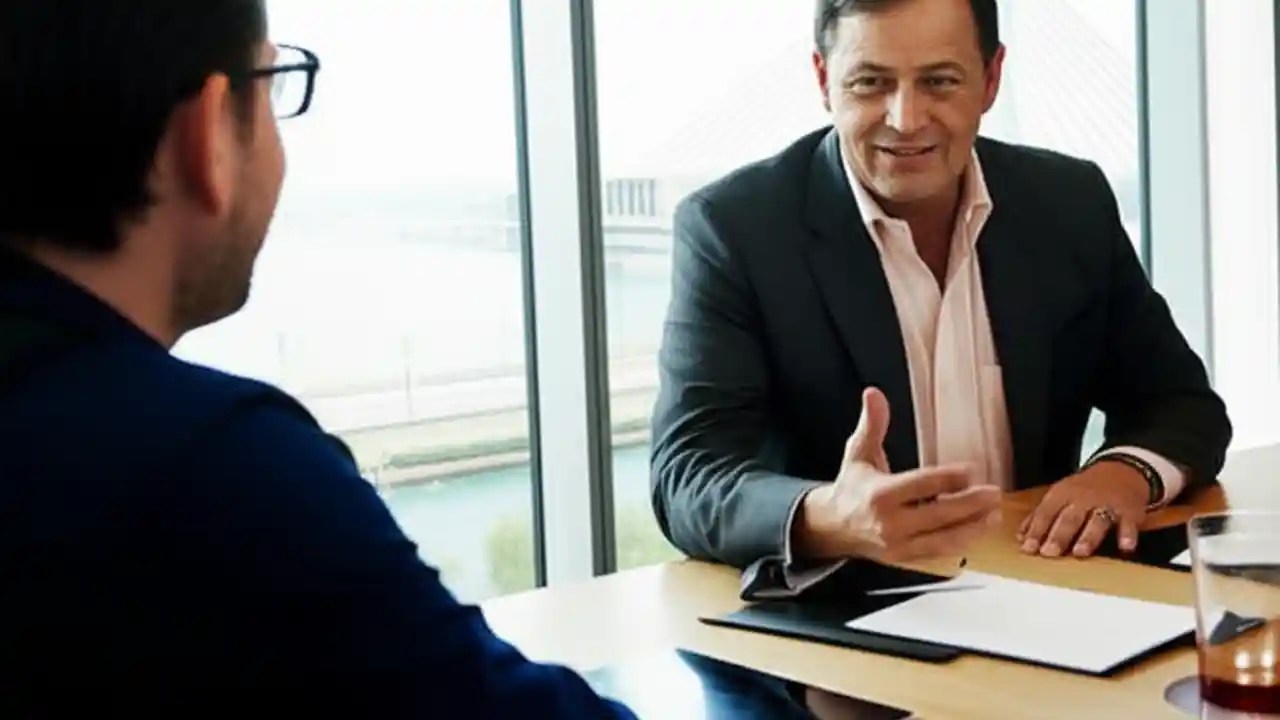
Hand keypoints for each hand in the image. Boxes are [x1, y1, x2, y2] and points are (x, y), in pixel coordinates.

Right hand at [794, 387, 1001, 562]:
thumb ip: (872, 424)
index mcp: (879, 494)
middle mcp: (889, 522)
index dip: (948, 478)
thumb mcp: (859, 453)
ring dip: (972, 528)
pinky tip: (977, 531)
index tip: (971, 470)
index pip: (921, 484)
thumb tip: (874, 394)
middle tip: (994, 493)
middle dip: (969, 505)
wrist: (833, 527)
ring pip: (942, 539)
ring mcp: (898, 544)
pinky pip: (937, 553)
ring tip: (994, 515)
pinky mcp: (904, 559)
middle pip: (938, 514)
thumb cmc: (852, 487)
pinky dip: (960, 543)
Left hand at [1017, 461, 1149, 557]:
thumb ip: (1041, 516)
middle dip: (1059, 535)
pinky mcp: (1130, 511)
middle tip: (1049, 553)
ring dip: (1088, 536)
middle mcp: (1084, 498)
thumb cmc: (1084, 489)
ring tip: (1079, 552)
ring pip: (1097, 520)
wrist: (1121, 470)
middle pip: (1070, 518)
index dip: (1036, 530)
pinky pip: (1129, 524)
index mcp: (1063, 494)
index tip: (1028, 548)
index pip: (1046, 513)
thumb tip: (1021, 536)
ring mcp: (1108, 504)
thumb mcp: (1060, 495)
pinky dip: (1127, 534)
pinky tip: (1125, 547)